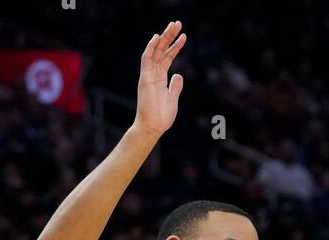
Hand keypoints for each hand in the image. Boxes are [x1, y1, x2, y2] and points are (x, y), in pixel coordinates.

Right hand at [133, 22, 186, 138]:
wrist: (152, 128)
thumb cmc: (161, 117)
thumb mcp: (173, 99)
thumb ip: (175, 86)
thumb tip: (178, 75)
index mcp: (160, 79)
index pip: (168, 57)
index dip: (175, 46)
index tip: (183, 36)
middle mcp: (154, 74)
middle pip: (161, 50)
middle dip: (170, 36)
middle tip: (178, 23)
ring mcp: (148, 75)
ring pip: (155, 51)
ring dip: (163, 37)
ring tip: (173, 25)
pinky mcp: (145, 78)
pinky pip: (146, 59)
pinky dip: (151, 47)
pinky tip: (157, 37)